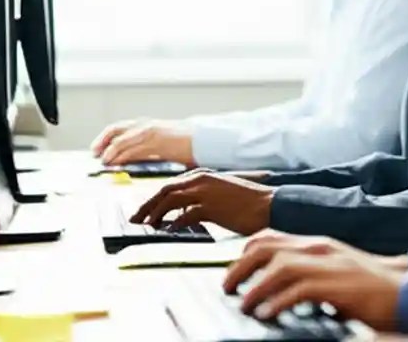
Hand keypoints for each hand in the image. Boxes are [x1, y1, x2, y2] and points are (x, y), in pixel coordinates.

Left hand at [93, 119, 196, 166]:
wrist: (207, 141)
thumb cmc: (190, 144)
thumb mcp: (165, 144)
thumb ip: (148, 149)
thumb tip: (133, 159)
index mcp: (149, 125)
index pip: (120, 128)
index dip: (106, 137)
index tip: (97, 148)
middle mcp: (147, 125)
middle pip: (116, 129)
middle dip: (102, 141)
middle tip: (94, 153)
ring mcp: (151, 132)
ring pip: (122, 140)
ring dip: (110, 152)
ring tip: (103, 161)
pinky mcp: (157, 142)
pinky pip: (134, 149)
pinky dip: (122, 156)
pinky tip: (116, 163)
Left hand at [130, 171, 272, 233]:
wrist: (270, 204)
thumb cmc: (250, 202)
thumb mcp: (222, 193)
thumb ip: (201, 198)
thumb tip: (183, 213)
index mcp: (203, 175)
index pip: (171, 185)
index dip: (155, 198)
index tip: (145, 210)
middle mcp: (201, 180)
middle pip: (165, 191)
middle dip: (148, 205)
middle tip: (137, 219)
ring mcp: (205, 192)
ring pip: (170, 201)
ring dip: (156, 214)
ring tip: (148, 226)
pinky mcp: (210, 207)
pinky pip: (184, 216)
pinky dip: (174, 224)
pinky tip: (170, 231)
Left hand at [223, 229, 407, 293]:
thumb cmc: (373, 287)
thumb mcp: (337, 272)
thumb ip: (311, 273)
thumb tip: (279, 288)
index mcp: (318, 244)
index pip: (271, 237)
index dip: (245, 253)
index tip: (234, 271)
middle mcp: (320, 249)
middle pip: (266, 247)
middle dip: (239, 267)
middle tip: (227, 287)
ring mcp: (330, 265)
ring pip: (278, 267)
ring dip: (254, 286)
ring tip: (243, 303)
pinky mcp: (338, 286)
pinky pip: (299, 290)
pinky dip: (278, 302)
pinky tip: (268, 314)